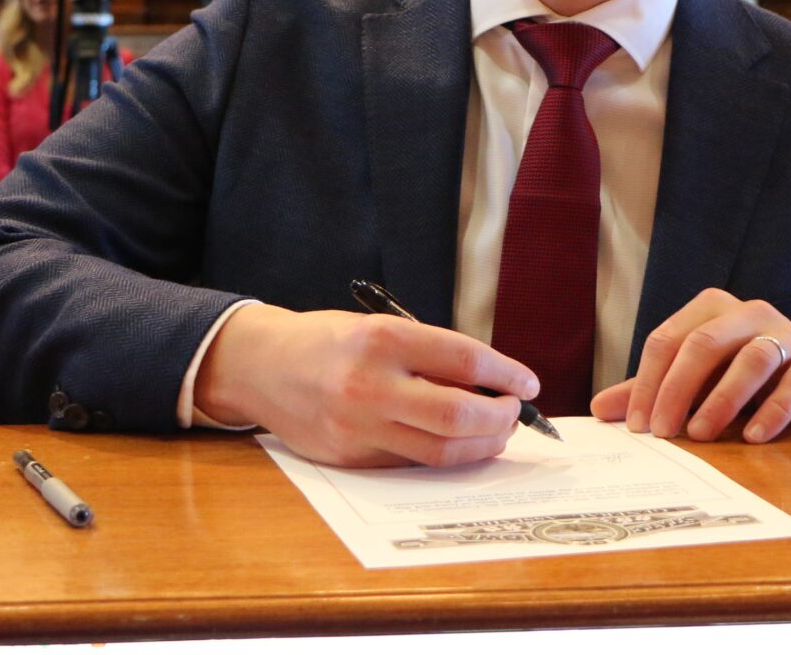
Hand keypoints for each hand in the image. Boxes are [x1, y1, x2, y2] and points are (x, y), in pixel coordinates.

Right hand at [193, 305, 538, 467]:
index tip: (527, 382)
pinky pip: (412, 463)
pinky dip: (444, 454)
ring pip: (440, 450)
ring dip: (480, 444)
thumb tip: (493, 384)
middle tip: (514, 411)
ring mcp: (358, 427)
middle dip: (500, 417)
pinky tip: (458, 443)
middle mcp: (370, 385)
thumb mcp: (381, 327)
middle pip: (457, 415)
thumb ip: (431, 354)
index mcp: (383, 339)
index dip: (506, 373)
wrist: (263, 366)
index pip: (463, 359)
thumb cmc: (330, 341)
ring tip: (495, 430)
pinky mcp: (351, 458)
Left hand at [592, 288, 790, 445]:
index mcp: (711, 309)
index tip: (636, 426)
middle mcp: (749, 312)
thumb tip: (599, 408)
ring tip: (702, 435)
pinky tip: (754, 436)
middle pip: (705, 343)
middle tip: (663, 432)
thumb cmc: (740, 381)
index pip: (668, 339)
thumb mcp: (694, 384)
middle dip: (678, 389)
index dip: (647, 382)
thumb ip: (651, 391)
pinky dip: (774, 409)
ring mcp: (788, 332)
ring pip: (753, 358)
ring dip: (723, 399)